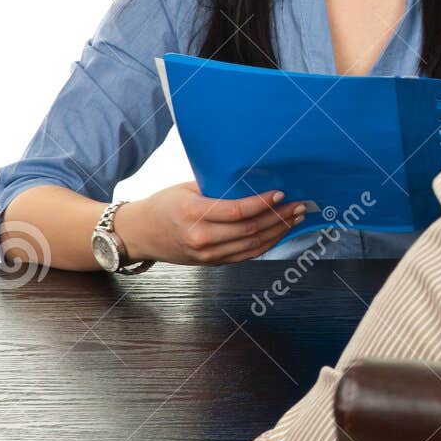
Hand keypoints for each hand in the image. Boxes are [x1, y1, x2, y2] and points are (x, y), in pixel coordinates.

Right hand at [120, 182, 308, 265]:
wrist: (139, 234)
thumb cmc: (164, 205)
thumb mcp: (187, 189)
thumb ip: (217, 188)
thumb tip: (254, 178)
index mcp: (193, 214)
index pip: (238, 211)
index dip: (264, 203)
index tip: (282, 194)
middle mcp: (201, 238)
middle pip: (251, 230)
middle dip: (280, 217)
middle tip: (300, 205)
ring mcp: (208, 254)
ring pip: (253, 245)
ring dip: (279, 232)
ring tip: (296, 218)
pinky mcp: (213, 263)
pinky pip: (247, 255)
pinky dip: (267, 244)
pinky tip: (280, 232)